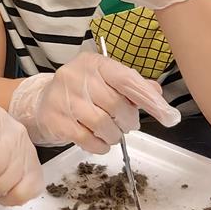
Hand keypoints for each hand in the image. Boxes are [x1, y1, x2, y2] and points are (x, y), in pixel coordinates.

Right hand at [8, 46, 180, 152]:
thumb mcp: (106, 81)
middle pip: (116, 105)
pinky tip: (100, 142)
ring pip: (102, 124)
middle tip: (127, 124)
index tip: (168, 116)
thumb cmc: (81, 92)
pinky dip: (99, 146)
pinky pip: (86, 139)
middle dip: (128, 121)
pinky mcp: (54, 119)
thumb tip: (157, 93)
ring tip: (112, 133)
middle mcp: (76, 76)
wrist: (42, 102)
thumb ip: (132, 86)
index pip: (127, 80)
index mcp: (94, 64)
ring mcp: (63, 98)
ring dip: (114, 135)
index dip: (149, 99)